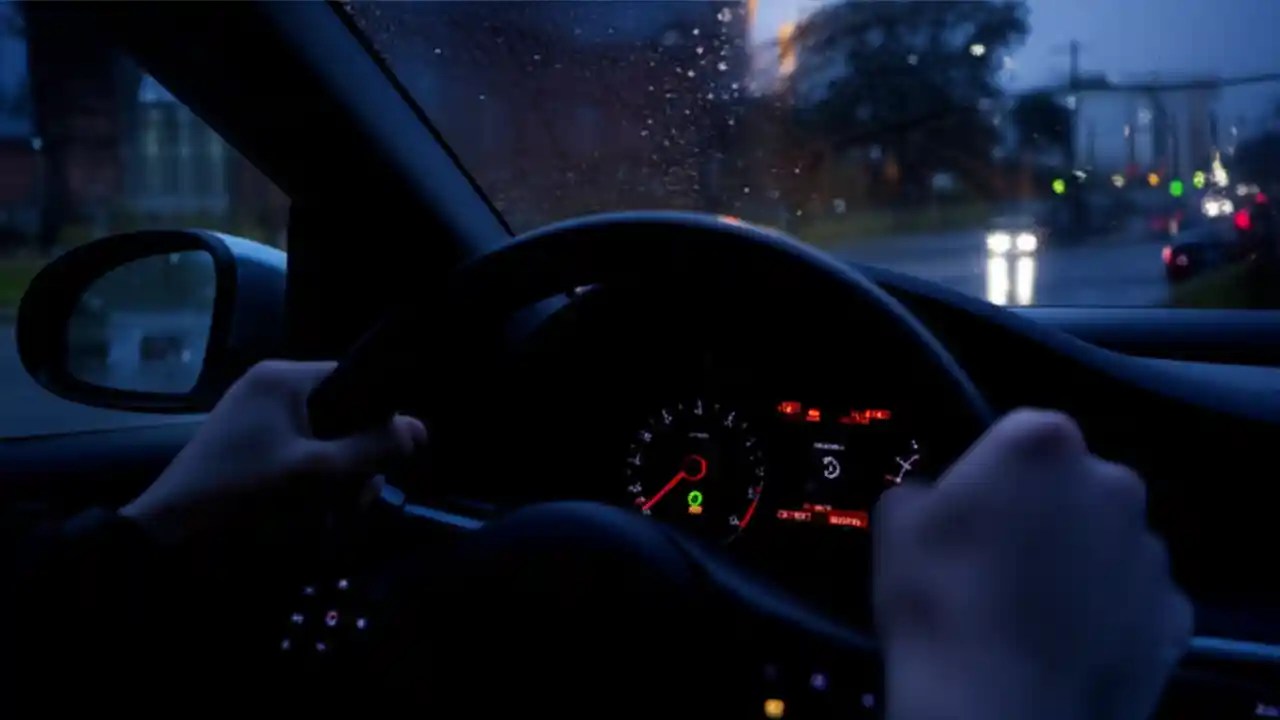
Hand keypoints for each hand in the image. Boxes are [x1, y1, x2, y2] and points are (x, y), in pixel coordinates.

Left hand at [120, 360, 425, 541]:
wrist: (167, 533)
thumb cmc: (243, 492)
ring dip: (335, 479)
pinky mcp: (247, 444)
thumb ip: (371, 449)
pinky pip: (299, 454)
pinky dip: (310, 483)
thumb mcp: (316, 473)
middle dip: (355, 461)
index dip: (378, 419)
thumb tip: (420, 429)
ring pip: (324, 439)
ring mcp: (256, 416)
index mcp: (284, 378)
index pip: (355, 379)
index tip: (383, 460)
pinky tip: (310, 514)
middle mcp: (270, 387)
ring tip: (330, 516)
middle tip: (352, 501)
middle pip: (343, 413)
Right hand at [874, 409, 1190, 719]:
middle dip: (1045, 511)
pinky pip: (1136, 599)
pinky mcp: (1174, 614)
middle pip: (1074, 483)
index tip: (971, 512)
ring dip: (1081, 561)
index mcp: (1042, 443)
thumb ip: (925, 490)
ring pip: (1109, 541)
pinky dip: (1111, 613)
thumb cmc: (939, 600)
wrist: (998, 708)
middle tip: (1001, 561)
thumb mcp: (895, 524)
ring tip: (1036, 612)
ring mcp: (1151, 551)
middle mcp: (1112, 482)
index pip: (1019, 434)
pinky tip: (1070, 643)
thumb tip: (939, 499)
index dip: (992, 473)